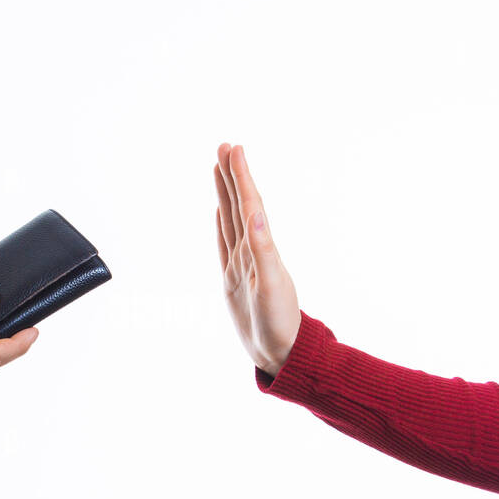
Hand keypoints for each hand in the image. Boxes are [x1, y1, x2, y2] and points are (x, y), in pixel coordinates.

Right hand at [214, 143, 300, 376]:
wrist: (279, 353)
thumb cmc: (278, 323)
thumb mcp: (271, 285)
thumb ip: (263, 249)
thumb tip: (256, 212)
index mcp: (261, 248)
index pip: (249, 204)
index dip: (241, 176)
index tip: (234, 148)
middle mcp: (251, 251)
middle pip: (239, 205)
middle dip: (232, 176)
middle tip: (224, 146)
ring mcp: (242, 263)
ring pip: (232, 219)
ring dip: (226, 193)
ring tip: (219, 169)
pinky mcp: (233, 278)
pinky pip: (225, 242)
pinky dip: (222, 223)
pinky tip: (220, 211)